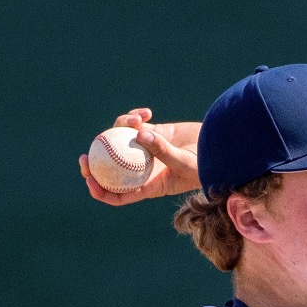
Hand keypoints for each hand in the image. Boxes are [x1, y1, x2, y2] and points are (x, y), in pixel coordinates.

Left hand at [78, 107, 201, 205]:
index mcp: (147, 185)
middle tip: (86, 153)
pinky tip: (147, 112)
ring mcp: (145, 150)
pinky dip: (136, 117)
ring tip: (137, 120)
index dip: (100, 190)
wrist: (220, 147)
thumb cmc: (207, 164)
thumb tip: (138, 135)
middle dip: (94, 162)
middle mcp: (142, 169)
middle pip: (110, 168)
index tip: (90, 180)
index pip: (118, 194)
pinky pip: (134, 124)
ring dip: (121, 128)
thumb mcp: (184, 162)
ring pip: (120, 140)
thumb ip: (162, 150)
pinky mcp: (152, 132)